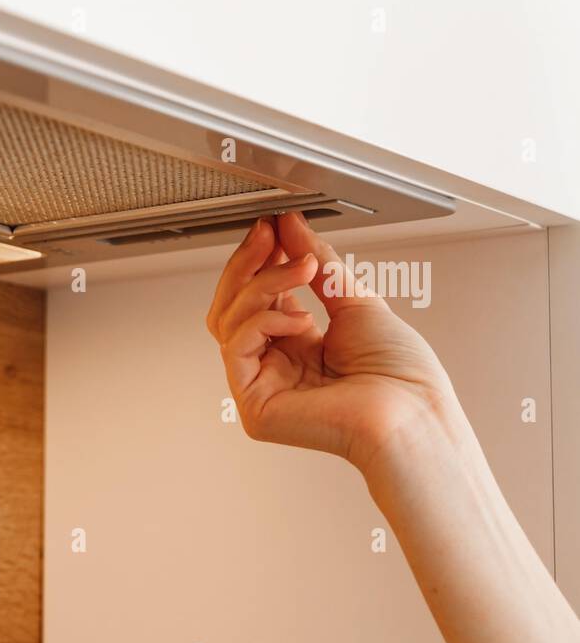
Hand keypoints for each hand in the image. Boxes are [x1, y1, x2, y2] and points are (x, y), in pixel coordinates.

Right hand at [206, 211, 457, 475]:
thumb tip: (289, 228)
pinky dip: (264, 320)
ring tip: (300, 270)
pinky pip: (238, 347)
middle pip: (230, 309)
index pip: (255, 299)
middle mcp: (274, 367)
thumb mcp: (354, 299)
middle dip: (247, 267)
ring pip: (229, 323)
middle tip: (267, 236)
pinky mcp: (255, 406)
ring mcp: (261, 387)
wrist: (414, 414)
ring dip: (262, 285)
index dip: (258, 261)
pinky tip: (300, 319)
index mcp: (297, 346)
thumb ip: (316, 262)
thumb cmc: (401, 376)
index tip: (269, 228)